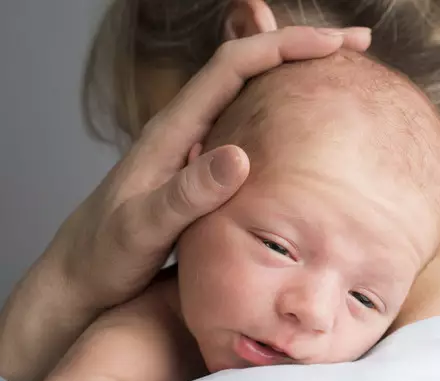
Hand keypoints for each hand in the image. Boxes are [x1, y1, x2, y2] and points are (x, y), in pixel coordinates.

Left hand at [0, 26, 369, 380]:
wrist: (82, 276)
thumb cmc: (105, 254)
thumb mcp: (144, 227)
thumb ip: (188, 193)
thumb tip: (242, 154)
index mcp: (174, 128)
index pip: (234, 66)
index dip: (285, 47)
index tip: (334, 46)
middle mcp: (187, 127)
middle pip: (249, 66)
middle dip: (304, 48)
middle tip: (358, 46)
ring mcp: (196, 146)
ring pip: (253, 93)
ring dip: (298, 76)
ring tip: (344, 75)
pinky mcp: (204, 170)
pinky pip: (252, 125)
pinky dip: (287, 113)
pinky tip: (310, 130)